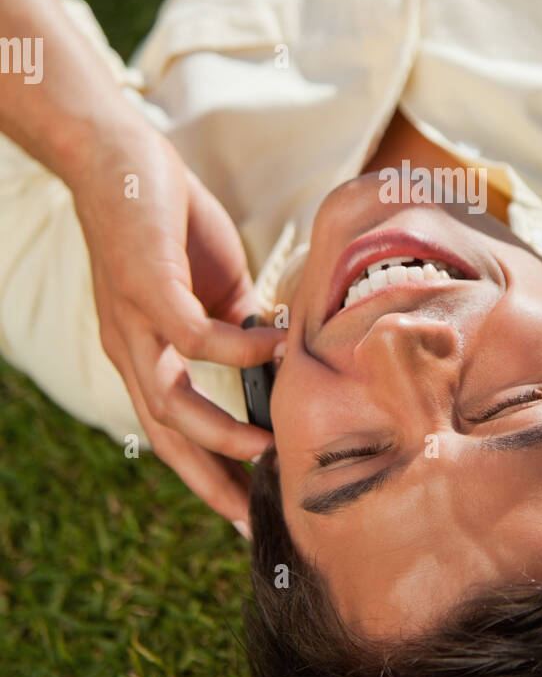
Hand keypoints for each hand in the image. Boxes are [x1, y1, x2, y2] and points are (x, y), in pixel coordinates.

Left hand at [70, 118, 283, 527]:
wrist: (124, 159)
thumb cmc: (169, 222)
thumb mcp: (214, 288)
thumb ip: (239, 327)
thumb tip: (282, 358)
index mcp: (147, 354)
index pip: (174, 431)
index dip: (208, 475)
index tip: (247, 513)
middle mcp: (133, 349)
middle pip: (166, 437)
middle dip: (209, 482)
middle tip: (252, 517)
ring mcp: (136, 321)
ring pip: (172, 400)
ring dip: (220, 432)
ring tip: (267, 445)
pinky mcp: (148, 285)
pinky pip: (192, 337)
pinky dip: (235, 351)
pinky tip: (271, 350)